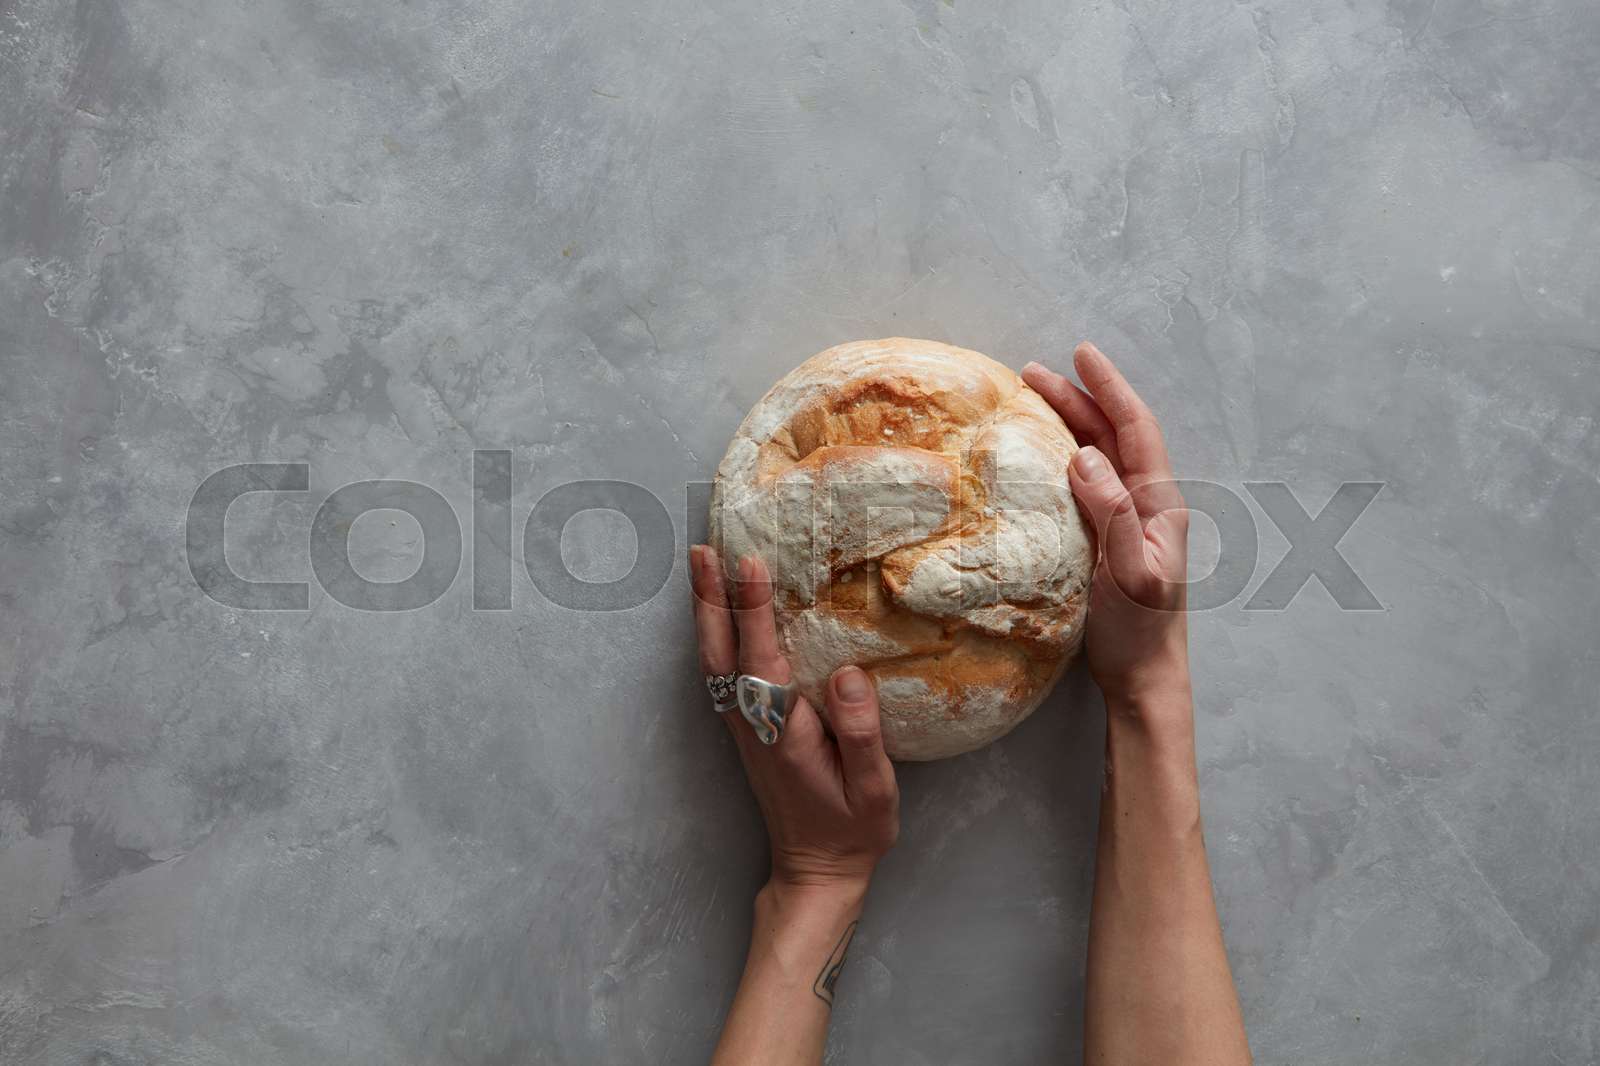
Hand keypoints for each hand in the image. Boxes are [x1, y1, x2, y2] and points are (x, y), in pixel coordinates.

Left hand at [689, 548, 898, 898]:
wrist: (816, 871)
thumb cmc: (853, 831)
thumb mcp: (874, 791)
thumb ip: (861, 733)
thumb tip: (848, 674)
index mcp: (783, 735)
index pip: (761, 661)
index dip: (755, 611)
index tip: (751, 564)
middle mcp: (753, 726)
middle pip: (720, 654)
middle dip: (711, 599)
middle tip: (704, 548)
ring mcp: (743, 727)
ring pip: (714, 661)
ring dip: (707, 612)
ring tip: (703, 565)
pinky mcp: (745, 729)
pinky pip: (723, 672)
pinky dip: (717, 634)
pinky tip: (720, 611)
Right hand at [1023, 343, 1190, 713]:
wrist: (1145, 679)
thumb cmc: (1140, 633)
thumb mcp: (1131, 574)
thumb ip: (1113, 515)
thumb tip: (1084, 457)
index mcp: (1158, 503)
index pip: (1134, 429)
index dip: (1109, 388)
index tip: (1082, 354)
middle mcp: (1145, 503)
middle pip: (1112, 434)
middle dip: (1078, 397)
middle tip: (1031, 373)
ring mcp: (1126, 520)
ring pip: (1097, 455)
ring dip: (1068, 423)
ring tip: (1030, 400)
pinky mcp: (1105, 539)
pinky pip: (1084, 483)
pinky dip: (1061, 456)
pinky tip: (1037, 456)